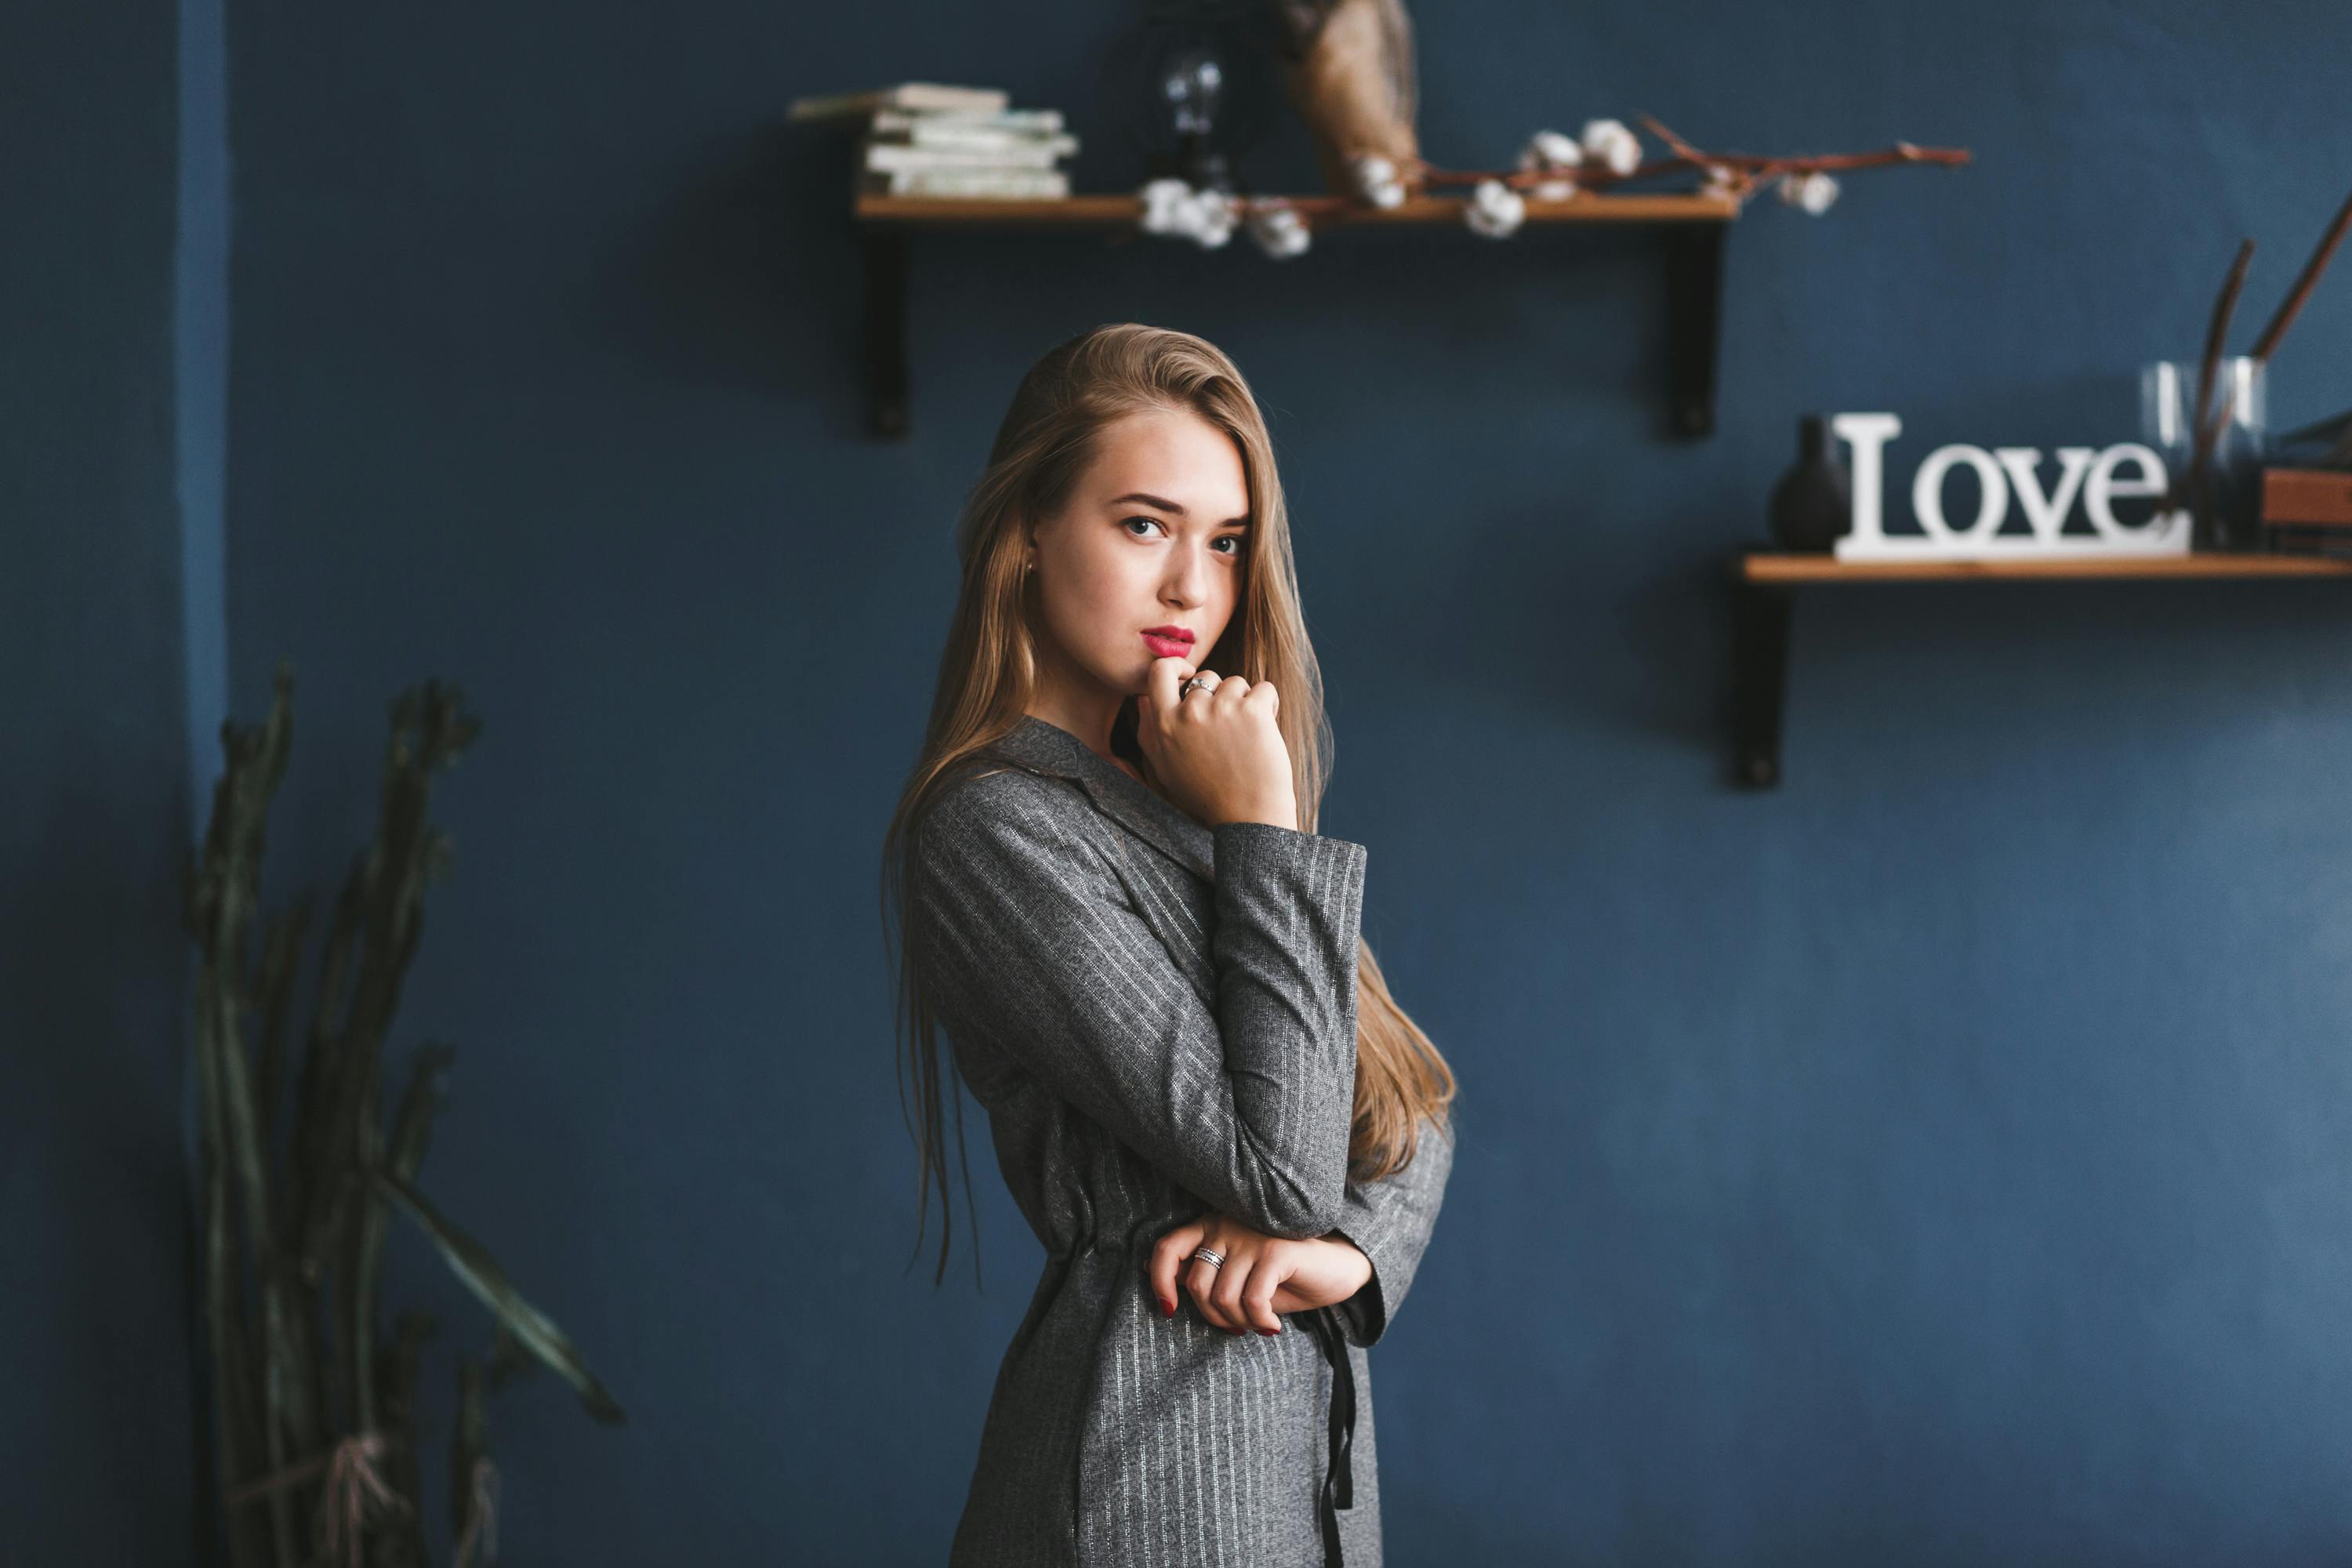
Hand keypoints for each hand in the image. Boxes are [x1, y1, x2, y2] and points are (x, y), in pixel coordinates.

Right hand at [1137, 658, 1298, 831]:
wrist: (1248, 817)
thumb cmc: (1207, 795)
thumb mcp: (1165, 768)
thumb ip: (1148, 733)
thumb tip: (1141, 699)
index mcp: (1165, 724)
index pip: (1160, 672)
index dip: (1177, 667)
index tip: (1190, 675)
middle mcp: (1190, 712)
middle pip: (1207, 677)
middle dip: (1220, 695)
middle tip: (1229, 730)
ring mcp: (1223, 708)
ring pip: (1236, 683)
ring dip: (1245, 702)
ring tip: (1247, 736)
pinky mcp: (1254, 710)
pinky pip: (1265, 689)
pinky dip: (1269, 705)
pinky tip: (1265, 731)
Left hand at [1147, 1214, 1372, 1334]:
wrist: (1336, 1268)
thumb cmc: (1281, 1276)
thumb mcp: (1236, 1277)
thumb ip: (1200, 1274)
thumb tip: (1145, 1271)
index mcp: (1210, 1226)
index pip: (1166, 1248)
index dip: (1158, 1281)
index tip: (1168, 1310)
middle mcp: (1226, 1224)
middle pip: (1196, 1284)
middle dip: (1214, 1318)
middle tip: (1236, 1327)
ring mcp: (1251, 1235)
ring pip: (1223, 1297)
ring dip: (1240, 1323)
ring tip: (1258, 1324)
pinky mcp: (1275, 1250)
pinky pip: (1252, 1300)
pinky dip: (1260, 1323)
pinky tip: (1272, 1326)